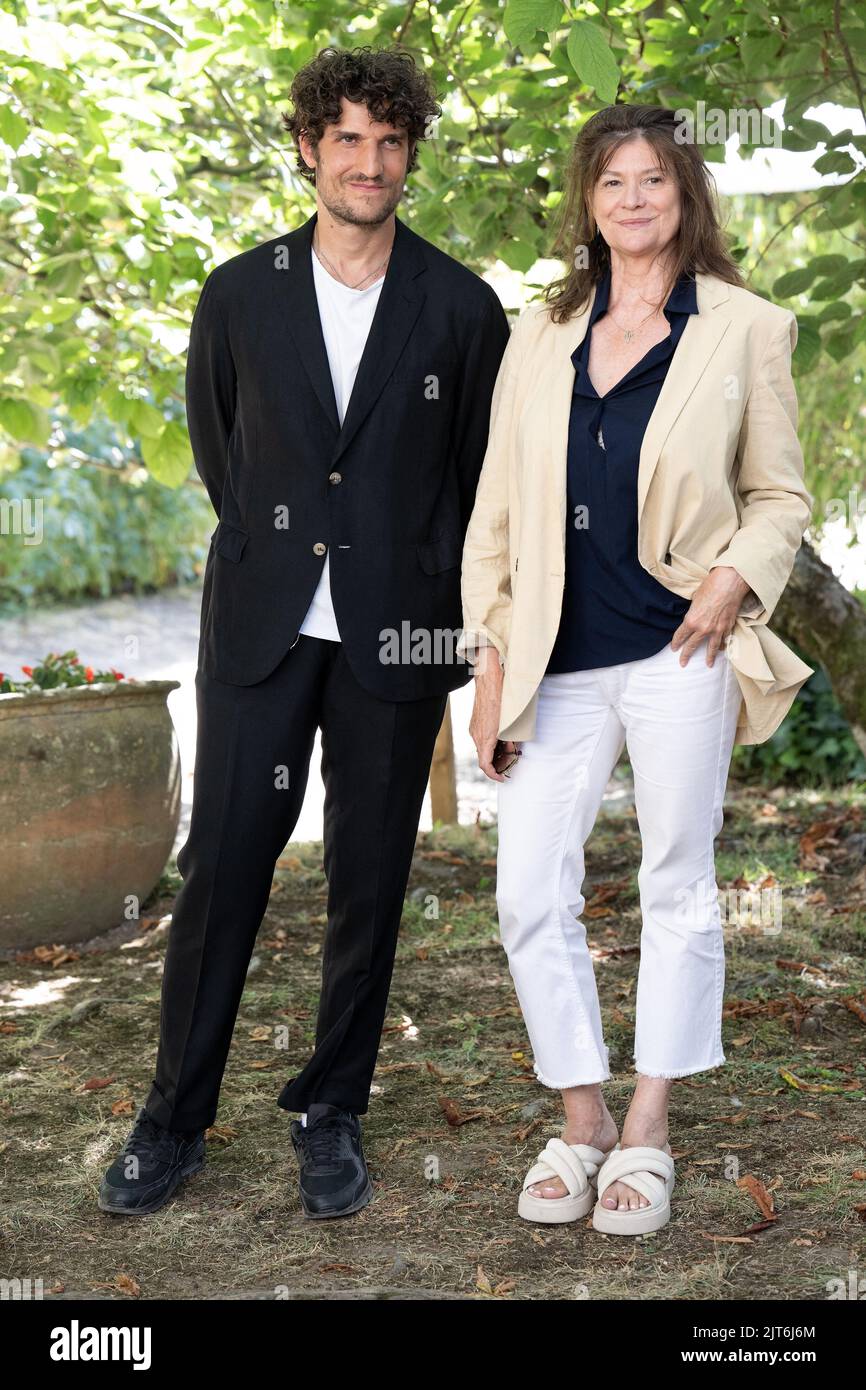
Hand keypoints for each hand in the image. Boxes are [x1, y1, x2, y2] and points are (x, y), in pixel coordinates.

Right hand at [469, 651, 513, 780]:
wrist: (489, 679)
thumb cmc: (501, 698)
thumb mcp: (511, 722)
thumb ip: (511, 738)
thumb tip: (513, 748)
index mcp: (485, 738)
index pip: (485, 765)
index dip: (494, 775)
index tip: (502, 778)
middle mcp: (476, 735)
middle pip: (484, 758)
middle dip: (498, 764)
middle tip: (510, 763)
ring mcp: (474, 729)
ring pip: (483, 748)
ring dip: (495, 753)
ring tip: (509, 749)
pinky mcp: (475, 723)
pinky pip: (482, 738)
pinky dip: (491, 743)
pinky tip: (502, 738)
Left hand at [670, 565, 750, 666]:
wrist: (729, 582)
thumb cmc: (711, 586)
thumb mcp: (695, 599)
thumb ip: (693, 612)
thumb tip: (694, 617)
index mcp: (691, 621)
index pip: (680, 636)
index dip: (676, 643)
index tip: (674, 648)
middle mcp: (703, 628)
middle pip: (692, 645)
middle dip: (686, 655)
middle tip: (683, 663)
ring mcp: (717, 629)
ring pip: (712, 647)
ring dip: (709, 657)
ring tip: (708, 664)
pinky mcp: (729, 626)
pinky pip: (725, 639)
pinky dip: (723, 645)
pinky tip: (723, 649)